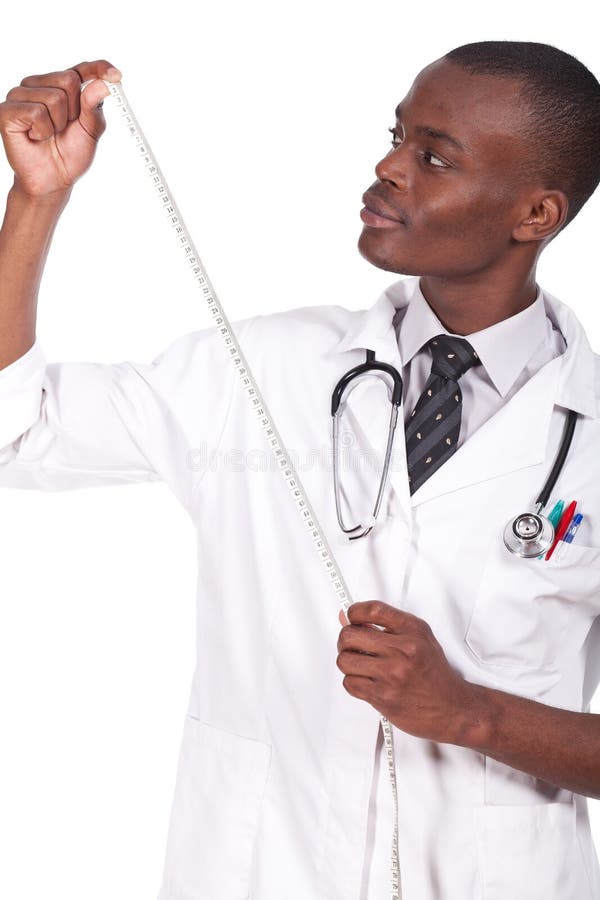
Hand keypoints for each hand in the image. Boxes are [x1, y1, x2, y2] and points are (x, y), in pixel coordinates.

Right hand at [0, 59, 121, 197]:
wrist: (53, 180)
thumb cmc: (70, 154)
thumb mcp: (91, 131)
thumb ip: (94, 107)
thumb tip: (102, 84)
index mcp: (60, 86)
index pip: (81, 69)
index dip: (98, 69)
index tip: (116, 75)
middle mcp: (39, 85)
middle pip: (68, 80)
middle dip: (75, 111)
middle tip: (65, 128)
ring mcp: (21, 95)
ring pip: (53, 97)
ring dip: (58, 124)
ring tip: (49, 135)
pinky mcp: (8, 110)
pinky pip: (36, 112)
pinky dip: (43, 131)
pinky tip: (36, 137)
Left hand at [337, 601, 473, 743]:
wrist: (452, 708)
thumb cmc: (435, 674)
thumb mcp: (419, 639)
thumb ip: (386, 626)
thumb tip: (347, 617)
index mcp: (413, 630)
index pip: (372, 610)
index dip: (354, 612)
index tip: (351, 617)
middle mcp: (403, 650)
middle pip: (350, 635)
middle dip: (346, 640)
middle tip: (353, 645)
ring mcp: (392, 674)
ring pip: (345, 660)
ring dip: (348, 663)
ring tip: (361, 665)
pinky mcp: (384, 696)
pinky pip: (350, 683)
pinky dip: (354, 682)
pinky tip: (367, 681)